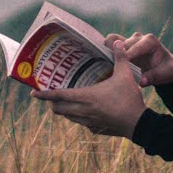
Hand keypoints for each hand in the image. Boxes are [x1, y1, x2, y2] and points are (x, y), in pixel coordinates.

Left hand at [32, 47, 146, 137]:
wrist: (139, 124)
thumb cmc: (130, 99)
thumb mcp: (125, 75)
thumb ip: (120, 58)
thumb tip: (117, 42)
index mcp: (86, 97)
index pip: (59, 96)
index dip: (44, 95)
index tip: (33, 93)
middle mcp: (84, 111)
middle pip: (59, 109)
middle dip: (52, 102)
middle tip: (50, 95)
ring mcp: (89, 122)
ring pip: (69, 117)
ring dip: (63, 110)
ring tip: (64, 102)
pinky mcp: (96, 129)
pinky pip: (81, 123)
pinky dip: (78, 117)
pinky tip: (84, 111)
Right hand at [105, 31, 172, 87]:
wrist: (166, 66)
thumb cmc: (167, 69)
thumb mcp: (165, 74)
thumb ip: (154, 77)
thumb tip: (141, 82)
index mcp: (150, 41)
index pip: (135, 48)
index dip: (126, 56)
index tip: (120, 67)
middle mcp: (138, 37)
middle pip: (122, 44)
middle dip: (116, 56)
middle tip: (112, 70)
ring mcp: (129, 40)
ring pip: (113, 40)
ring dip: (109, 51)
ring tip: (106, 65)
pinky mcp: (123, 45)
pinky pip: (110, 44)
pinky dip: (106, 52)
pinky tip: (105, 64)